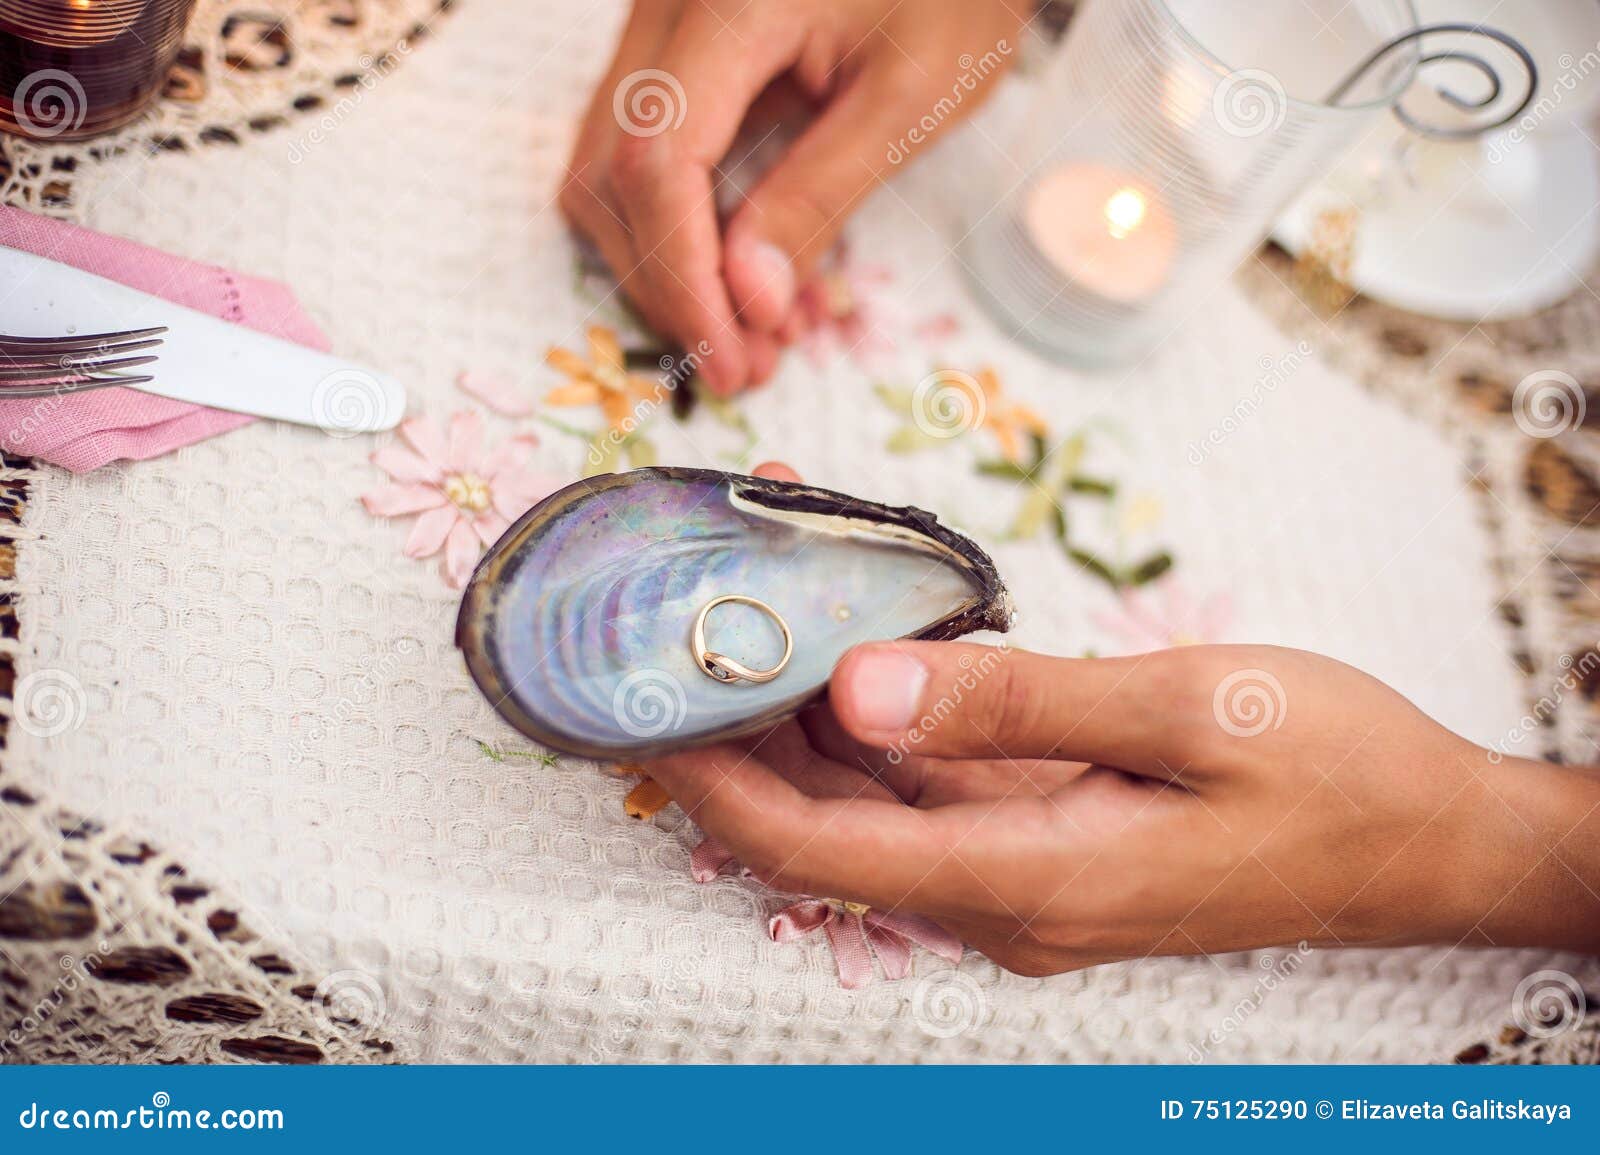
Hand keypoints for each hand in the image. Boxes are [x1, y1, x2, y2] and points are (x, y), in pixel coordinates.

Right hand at [559, 0, 1023, 394]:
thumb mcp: (912, 99)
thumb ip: (820, 195)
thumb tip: (746, 302)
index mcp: (732, 3)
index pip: (659, 158)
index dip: (684, 276)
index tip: (730, 359)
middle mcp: (668, 5)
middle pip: (611, 171)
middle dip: (670, 286)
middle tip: (746, 365)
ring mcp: (659, 25)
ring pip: (606, 169)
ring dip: (665, 266)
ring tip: (753, 331)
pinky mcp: (670, 51)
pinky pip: (639, 151)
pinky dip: (677, 228)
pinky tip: (743, 276)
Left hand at [650, 620, 1599, 975]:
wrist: (1433, 839)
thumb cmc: (1335, 777)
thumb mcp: (1184, 716)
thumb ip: (1016, 702)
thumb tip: (859, 687)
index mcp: (1028, 880)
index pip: (812, 847)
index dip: (707, 785)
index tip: (633, 713)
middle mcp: (1006, 896)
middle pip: (820, 833)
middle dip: (731, 745)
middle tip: (668, 640)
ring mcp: (1027, 873)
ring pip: (870, 807)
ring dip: (800, 724)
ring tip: (743, 618)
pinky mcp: (1052, 841)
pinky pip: (934, 789)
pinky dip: (879, 721)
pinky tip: (855, 645)